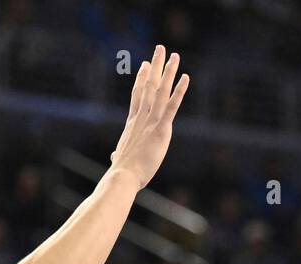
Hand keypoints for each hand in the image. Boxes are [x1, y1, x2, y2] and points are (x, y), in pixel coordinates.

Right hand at [109, 45, 189, 189]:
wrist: (123, 176)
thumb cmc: (122, 173)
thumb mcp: (121, 159)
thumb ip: (119, 155)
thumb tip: (114, 158)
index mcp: (133, 123)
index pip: (137, 95)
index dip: (142, 78)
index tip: (145, 64)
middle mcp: (141, 117)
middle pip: (148, 86)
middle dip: (155, 66)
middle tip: (159, 49)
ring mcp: (150, 121)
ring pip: (160, 91)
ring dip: (168, 71)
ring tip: (174, 55)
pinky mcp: (161, 129)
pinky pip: (172, 105)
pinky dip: (179, 91)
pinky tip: (185, 77)